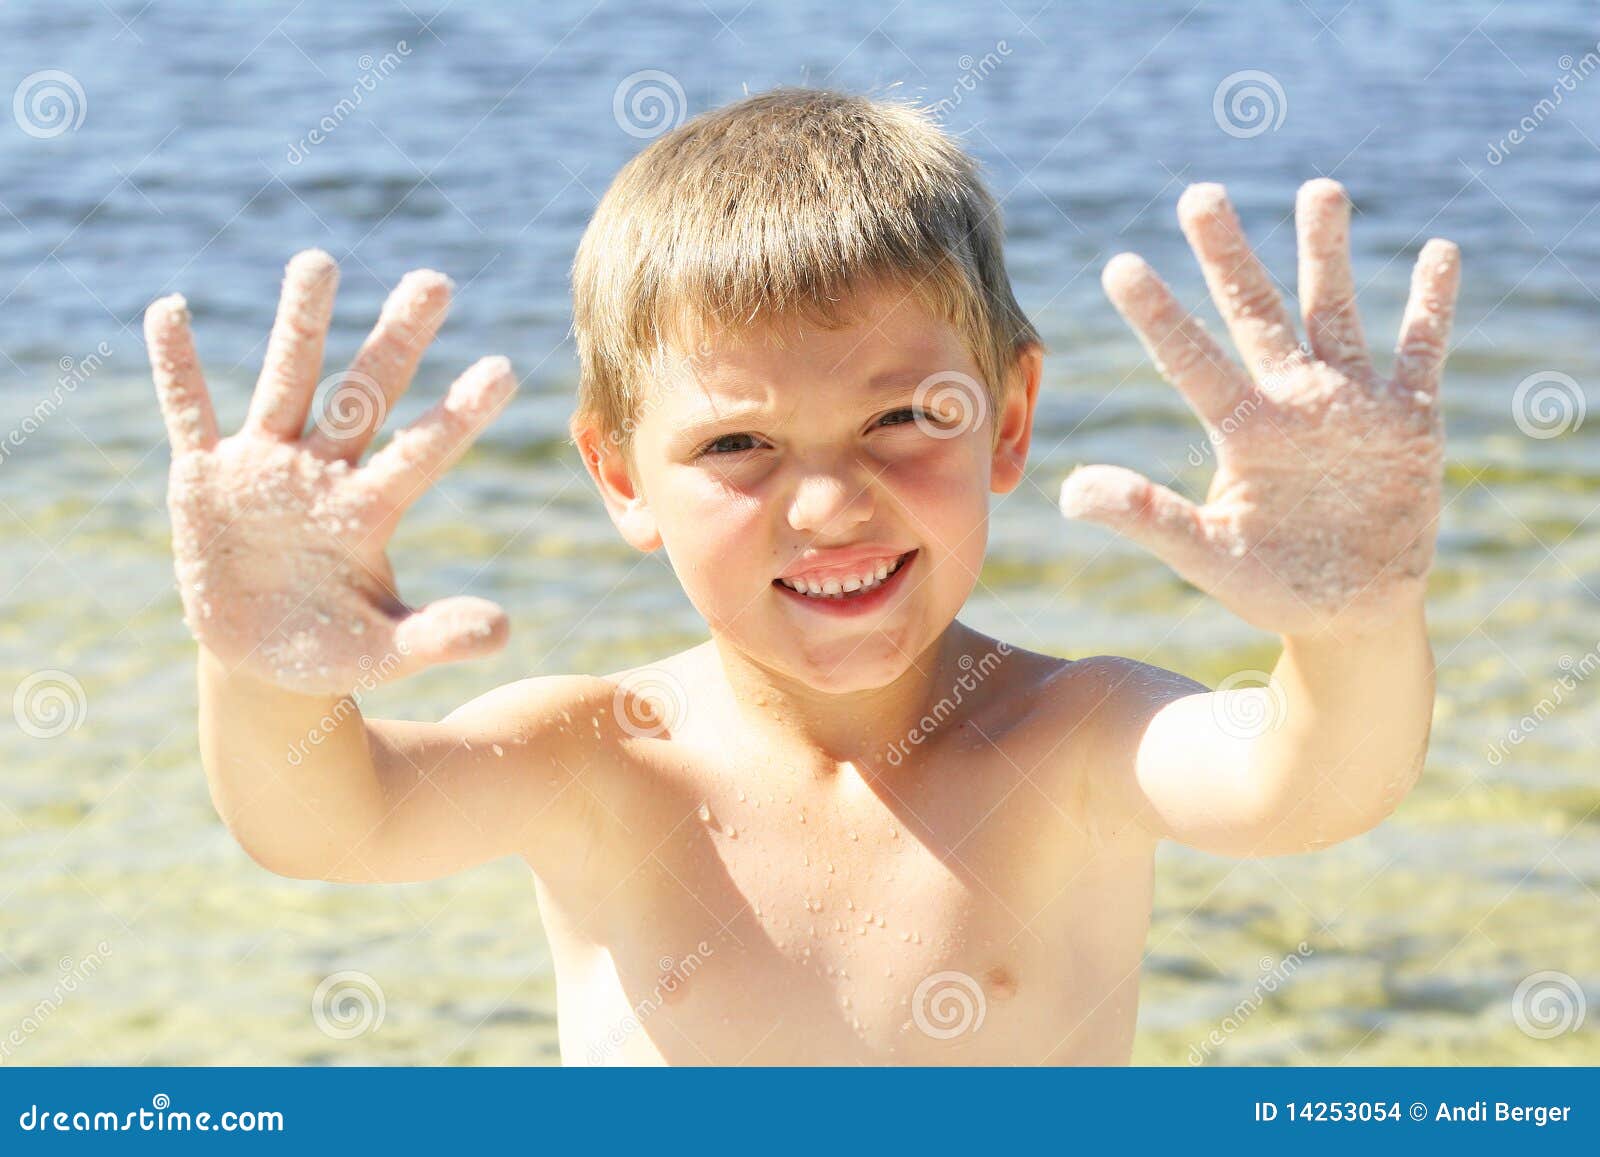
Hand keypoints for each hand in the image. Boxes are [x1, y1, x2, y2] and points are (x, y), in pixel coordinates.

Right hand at [146, 250, 517, 693]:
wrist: (259, 659)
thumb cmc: (333, 648)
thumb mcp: (386, 650)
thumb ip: (439, 636)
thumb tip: (505, 631)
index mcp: (369, 511)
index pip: (422, 452)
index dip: (459, 413)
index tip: (505, 368)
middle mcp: (323, 474)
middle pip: (365, 395)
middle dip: (396, 340)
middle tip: (436, 280)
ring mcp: (265, 469)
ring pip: (287, 382)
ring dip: (301, 325)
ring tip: (320, 260)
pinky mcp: (205, 478)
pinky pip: (189, 412)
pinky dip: (176, 367)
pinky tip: (171, 309)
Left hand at [1059, 179, 1459, 637]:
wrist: (1349, 614)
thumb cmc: (1270, 584)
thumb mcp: (1205, 556)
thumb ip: (1146, 517)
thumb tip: (1068, 492)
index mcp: (1241, 429)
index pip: (1191, 358)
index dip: (1158, 314)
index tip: (1121, 263)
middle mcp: (1290, 400)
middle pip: (1255, 312)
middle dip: (1229, 255)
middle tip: (1199, 193)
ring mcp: (1350, 404)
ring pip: (1333, 311)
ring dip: (1326, 253)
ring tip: (1318, 189)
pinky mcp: (1408, 420)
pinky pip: (1422, 351)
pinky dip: (1432, 305)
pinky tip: (1439, 252)